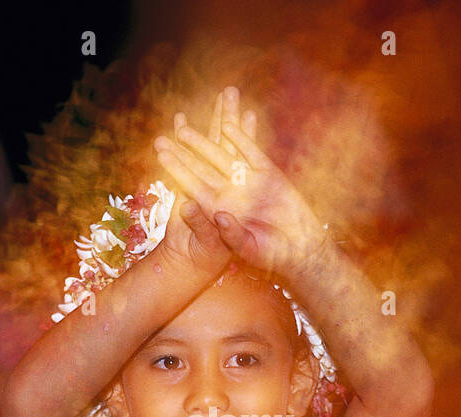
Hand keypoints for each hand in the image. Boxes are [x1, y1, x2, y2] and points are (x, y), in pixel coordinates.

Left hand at [153, 86, 328, 280]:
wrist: (298, 250)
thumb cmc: (270, 255)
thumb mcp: (247, 249)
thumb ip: (231, 235)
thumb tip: (219, 216)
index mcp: (217, 207)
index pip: (193, 184)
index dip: (178, 167)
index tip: (162, 152)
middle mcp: (229, 191)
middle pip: (205, 162)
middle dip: (191, 144)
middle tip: (176, 125)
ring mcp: (248, 180)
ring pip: (227, 152)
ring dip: (216, 132)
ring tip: (204, 117)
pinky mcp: (269, 174)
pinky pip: (252, 153)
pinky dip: (243, 139)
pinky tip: (231, 125)